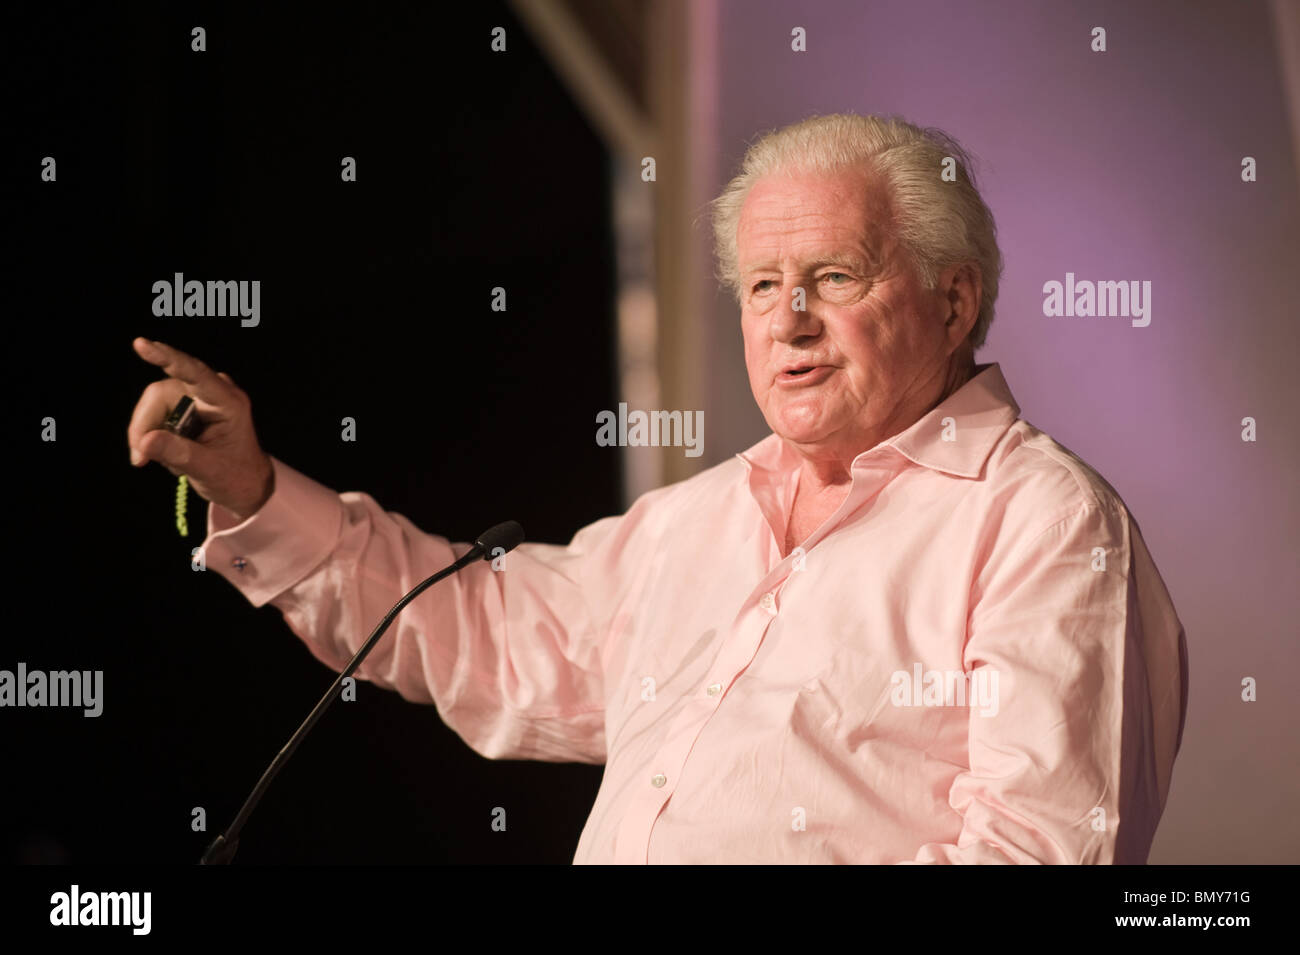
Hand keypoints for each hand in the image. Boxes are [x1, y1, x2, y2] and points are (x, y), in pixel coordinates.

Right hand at [127, 337, 274, 521]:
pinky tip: (171, 453)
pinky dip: (155, 436)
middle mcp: (212, 391)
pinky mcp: (185, 405)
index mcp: (228, 402)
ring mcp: (197, 396)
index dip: (168, 358)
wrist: (244, 483)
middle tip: (140, 460)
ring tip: (169, 463)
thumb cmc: (236, 475)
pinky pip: (155, 414)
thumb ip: (179, 454)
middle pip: (160, 395)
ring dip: (149, 435)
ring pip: (153, 405)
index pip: (195, 373)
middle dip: (145, 426)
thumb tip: (145, 441)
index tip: (142, 344)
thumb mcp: (209, 470)